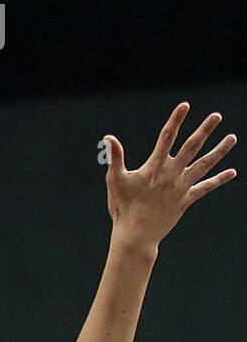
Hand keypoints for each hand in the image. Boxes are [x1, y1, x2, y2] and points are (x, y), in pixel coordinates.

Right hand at [104, 104, 235, 248]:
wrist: (136, 236)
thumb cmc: (123, 208)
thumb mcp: (115, 181)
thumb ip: (115, 158)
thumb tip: (108, 137)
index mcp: (155, 167)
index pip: (167, 137)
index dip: (176, 120)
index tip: (185, 105)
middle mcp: (171, 174)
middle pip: (192, 147)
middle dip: (205, 130)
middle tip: (217, 116)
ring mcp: (181, 187)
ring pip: (204, 165)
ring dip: (219, 151)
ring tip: (232, 138)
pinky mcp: (186, 200)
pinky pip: (205, 188)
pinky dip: (219, 180)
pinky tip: (232, 172)